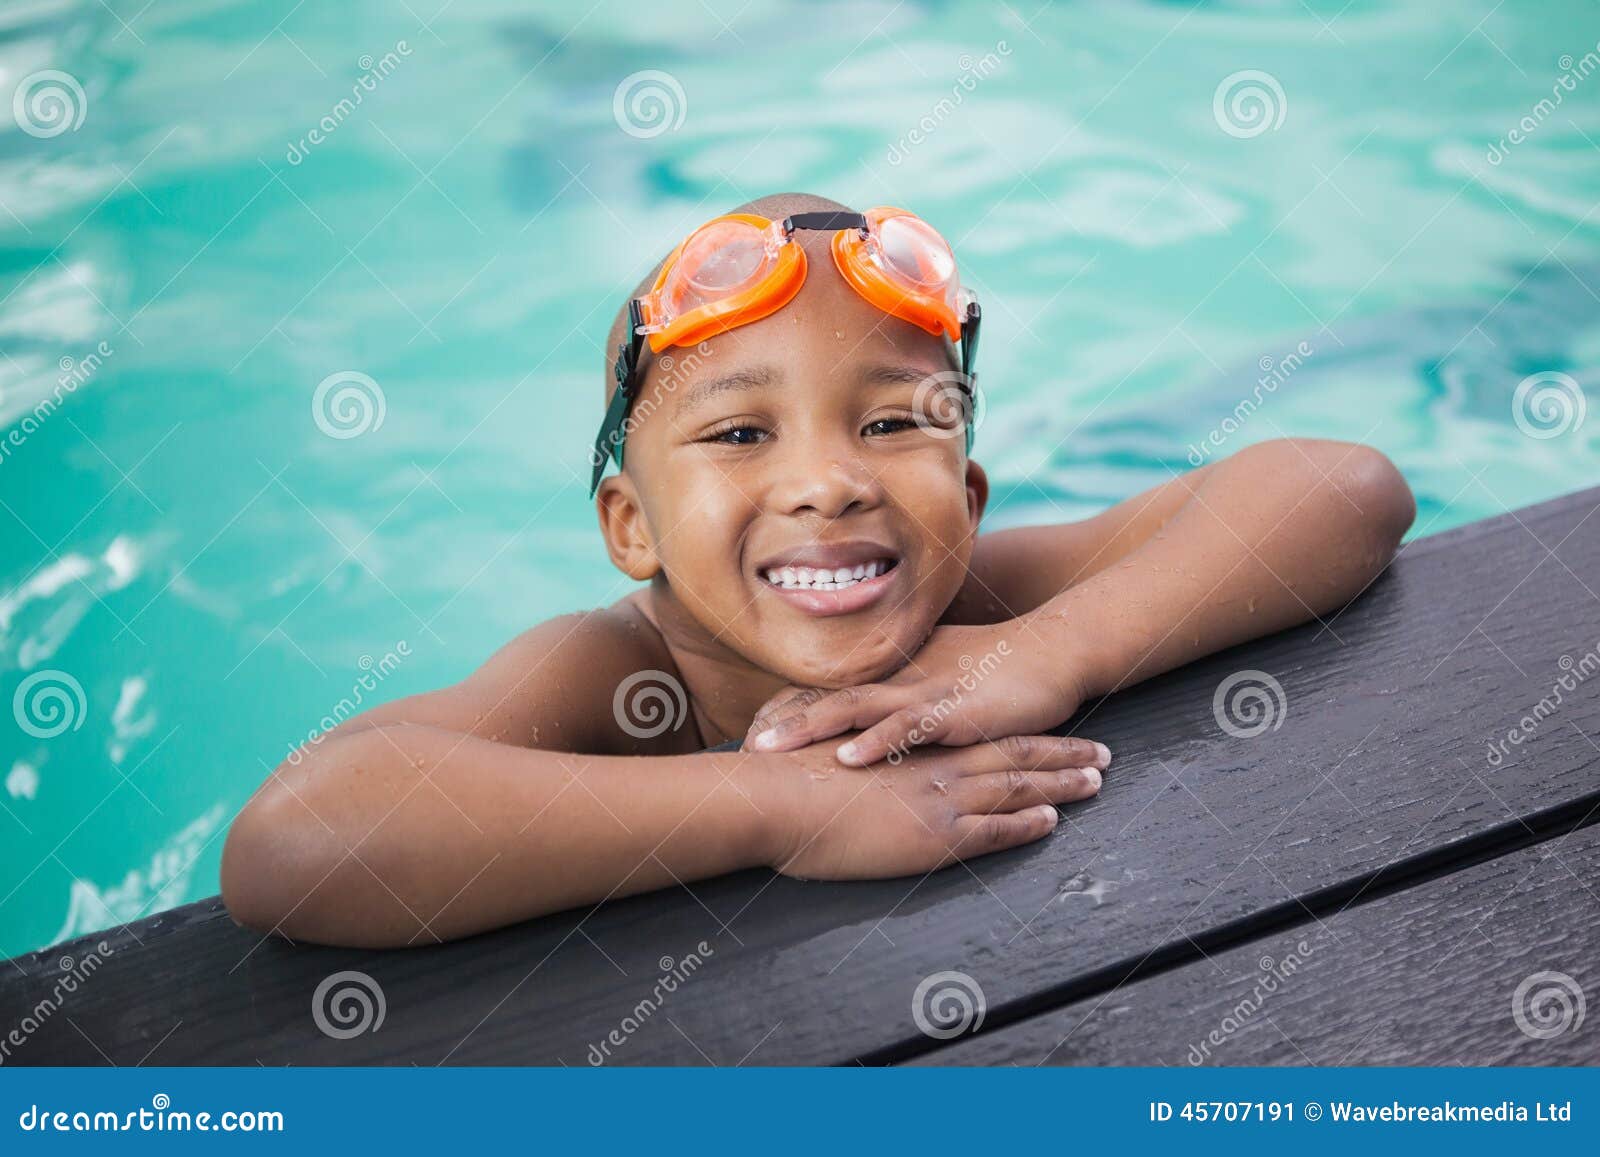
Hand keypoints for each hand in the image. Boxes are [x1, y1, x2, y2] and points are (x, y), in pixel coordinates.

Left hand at [744, 623, 1108, 768]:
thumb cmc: (996, 670)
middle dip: (781, 721)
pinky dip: (877, 742)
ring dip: (810, 728)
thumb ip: (902, 701)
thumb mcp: (939, 684)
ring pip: (855, 709)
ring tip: (770, 749)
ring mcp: (925, 693)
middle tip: (739, 743)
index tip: (747, 729)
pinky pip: (909, 728)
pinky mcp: (955, 711)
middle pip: (827, 696)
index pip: (826, 688)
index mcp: (892, 674)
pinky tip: (849, 757)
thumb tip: (866, 726)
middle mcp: (899, 680)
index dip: (785, 709)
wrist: (1053, 652)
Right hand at [766, 732, 1103, 879]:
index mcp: (912, 746)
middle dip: (1060, 754)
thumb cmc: (787, 777)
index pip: (978, 734)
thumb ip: (856, 755)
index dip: (1019, 732)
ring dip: (1059, 784)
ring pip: (1015, 786)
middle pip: (1011, 754)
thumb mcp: (829, 753)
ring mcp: (937, 798)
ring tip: (1096, 781)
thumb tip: (856, 761)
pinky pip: (992, 829)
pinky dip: (1025, 824)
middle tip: (1100, 754)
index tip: (1049, 729)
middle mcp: (934, 765)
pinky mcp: (933, 836)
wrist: (774, 797)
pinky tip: (1052, 821)